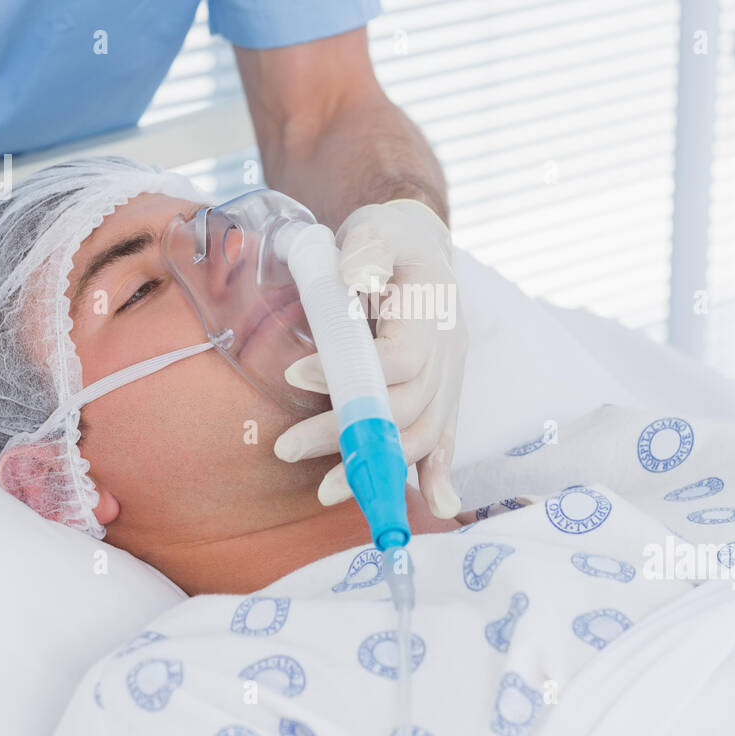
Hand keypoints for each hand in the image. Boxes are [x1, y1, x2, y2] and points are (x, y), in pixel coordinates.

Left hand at [274, 198, 466, 517]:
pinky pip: (443, 440)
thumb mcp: (376, 228)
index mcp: (434, 311)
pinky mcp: (440, 396)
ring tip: (324, 491)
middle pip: (406, 408)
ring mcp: (448, 378)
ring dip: (378, 467)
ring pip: (422, 435)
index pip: (402, 359)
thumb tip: (358, 277)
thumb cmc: (389, 240)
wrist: (418, 249)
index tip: (296, 374)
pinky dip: (438, 475)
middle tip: (286, 447)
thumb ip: (368, 249)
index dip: (354, 374)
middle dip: (349, 433)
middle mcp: (448, 352)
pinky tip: (434, 507)